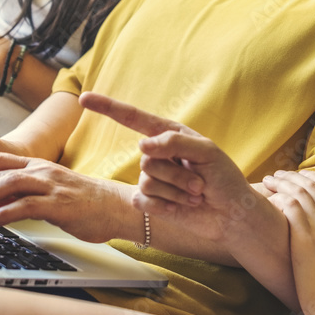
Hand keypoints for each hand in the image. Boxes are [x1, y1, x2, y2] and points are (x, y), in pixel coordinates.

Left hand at [0, 157, 126, 241]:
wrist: (116, 207)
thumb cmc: (82, 203)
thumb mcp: (48, 193)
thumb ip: (21, 194)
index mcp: (37, 165)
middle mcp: (41, 171)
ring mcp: (51, 186)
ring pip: (7, 184)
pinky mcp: (59, 204)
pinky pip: (24, 206)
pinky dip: (2, 214)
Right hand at [80, 92, 265, 243]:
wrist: (230, 215)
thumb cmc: (224, 179)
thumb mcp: (207, 151)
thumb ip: (174, 142)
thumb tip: (141, 145)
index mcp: (169, 135)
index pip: (133, 118)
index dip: (107, 108)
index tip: (83, 99)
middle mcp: (157, 155)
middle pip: (147, 160)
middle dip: (178, 174)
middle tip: (200, 183)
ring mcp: (151, 179)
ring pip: (147, 181)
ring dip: (177, 190)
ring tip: (196, 194)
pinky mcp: (149, 202)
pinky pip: (143, 201)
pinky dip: (165, 206)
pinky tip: (181, 208)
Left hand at [263, 170, 314, 314]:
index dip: (314, 178)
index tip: (300, 176)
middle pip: (313, 186)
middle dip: (293, 176)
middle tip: (278, 175)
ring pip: (300, 192)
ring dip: (282, 182)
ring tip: (269, 180)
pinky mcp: (305, 239)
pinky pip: (291, 206)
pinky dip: (281, 195)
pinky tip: (270, 194)